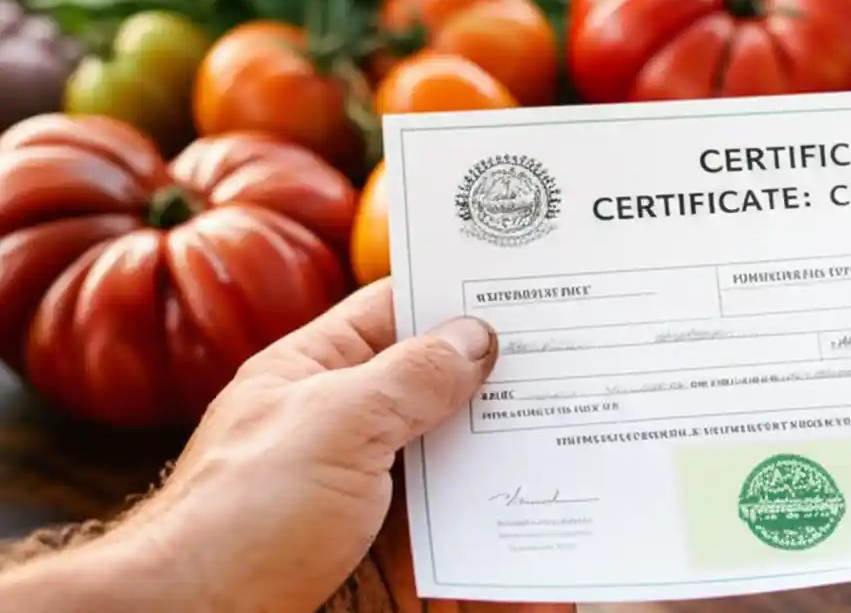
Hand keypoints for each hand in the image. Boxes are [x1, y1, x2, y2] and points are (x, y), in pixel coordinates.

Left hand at [0, 279, 569, 611]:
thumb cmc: (238, 517)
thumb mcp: (331, 423)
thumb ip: (411, 377)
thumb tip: (478, 336)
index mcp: (321, 379)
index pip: (398, 315)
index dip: (457, 296)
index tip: (530, 286)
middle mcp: (355, 437)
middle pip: (449, 402)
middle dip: (514, 396)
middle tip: (590, 373)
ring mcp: (378, 507)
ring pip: (469, 485)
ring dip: (526, 485)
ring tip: (597, 469)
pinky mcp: (397, 573)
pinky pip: (468, 566)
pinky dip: (513, 575)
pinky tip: (555, 580)